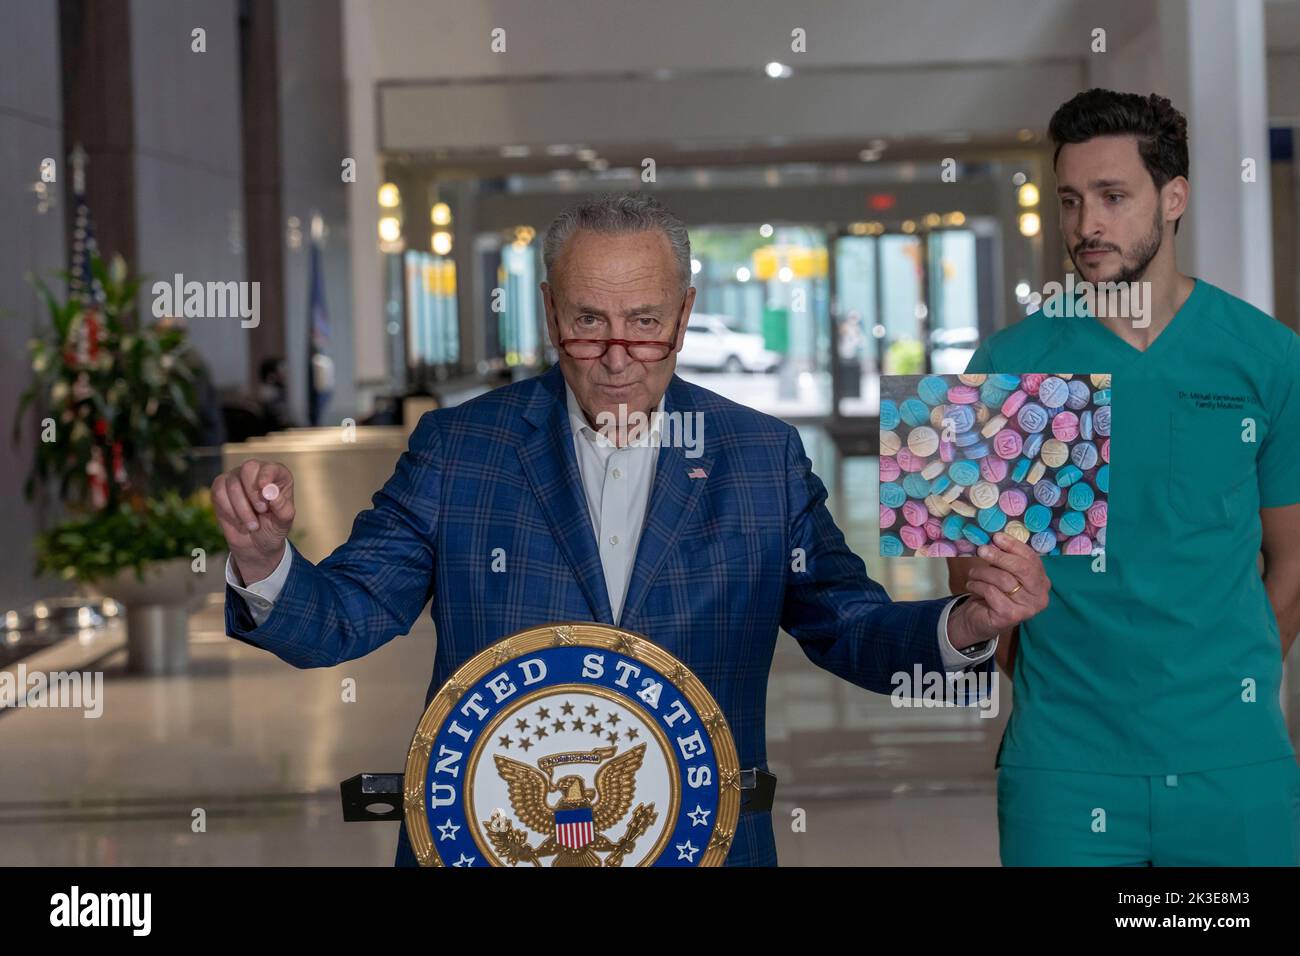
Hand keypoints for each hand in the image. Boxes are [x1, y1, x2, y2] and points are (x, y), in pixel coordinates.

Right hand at [211, 459, 294, 583]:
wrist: (255, 543)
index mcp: (277, 475)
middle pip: (248, 468)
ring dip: (242, 508)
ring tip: (253, 524)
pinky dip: (228, 509)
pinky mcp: (220, 487)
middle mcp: (256, 471)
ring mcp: (236, 477)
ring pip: (233, 484)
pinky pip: (219, 492)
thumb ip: (282, 507)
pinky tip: (238, 519)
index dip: (266, 475)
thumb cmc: (273, 527)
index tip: (263, 488)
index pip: (270, 467)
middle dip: (253, 493)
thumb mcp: (283, 521)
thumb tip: (271, 493)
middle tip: (261, 511)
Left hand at [949, 532, 1049, 647]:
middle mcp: (1040, 596)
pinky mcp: (1010, 616)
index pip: (1032, 559)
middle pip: (1022, 568)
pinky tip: (972, 585)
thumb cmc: (995, 591)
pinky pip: (991, 592)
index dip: (1014, 546)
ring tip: (973, 573)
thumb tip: (997, 539)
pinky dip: (978, 585)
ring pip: (1004, 579)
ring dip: (983, 573)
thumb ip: (1005, 559)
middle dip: (1000, 557)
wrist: (981, 619)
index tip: (997, 537)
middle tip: (982, 550)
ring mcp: (1027, 608)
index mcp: (1042, 581)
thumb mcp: (1002, 572)